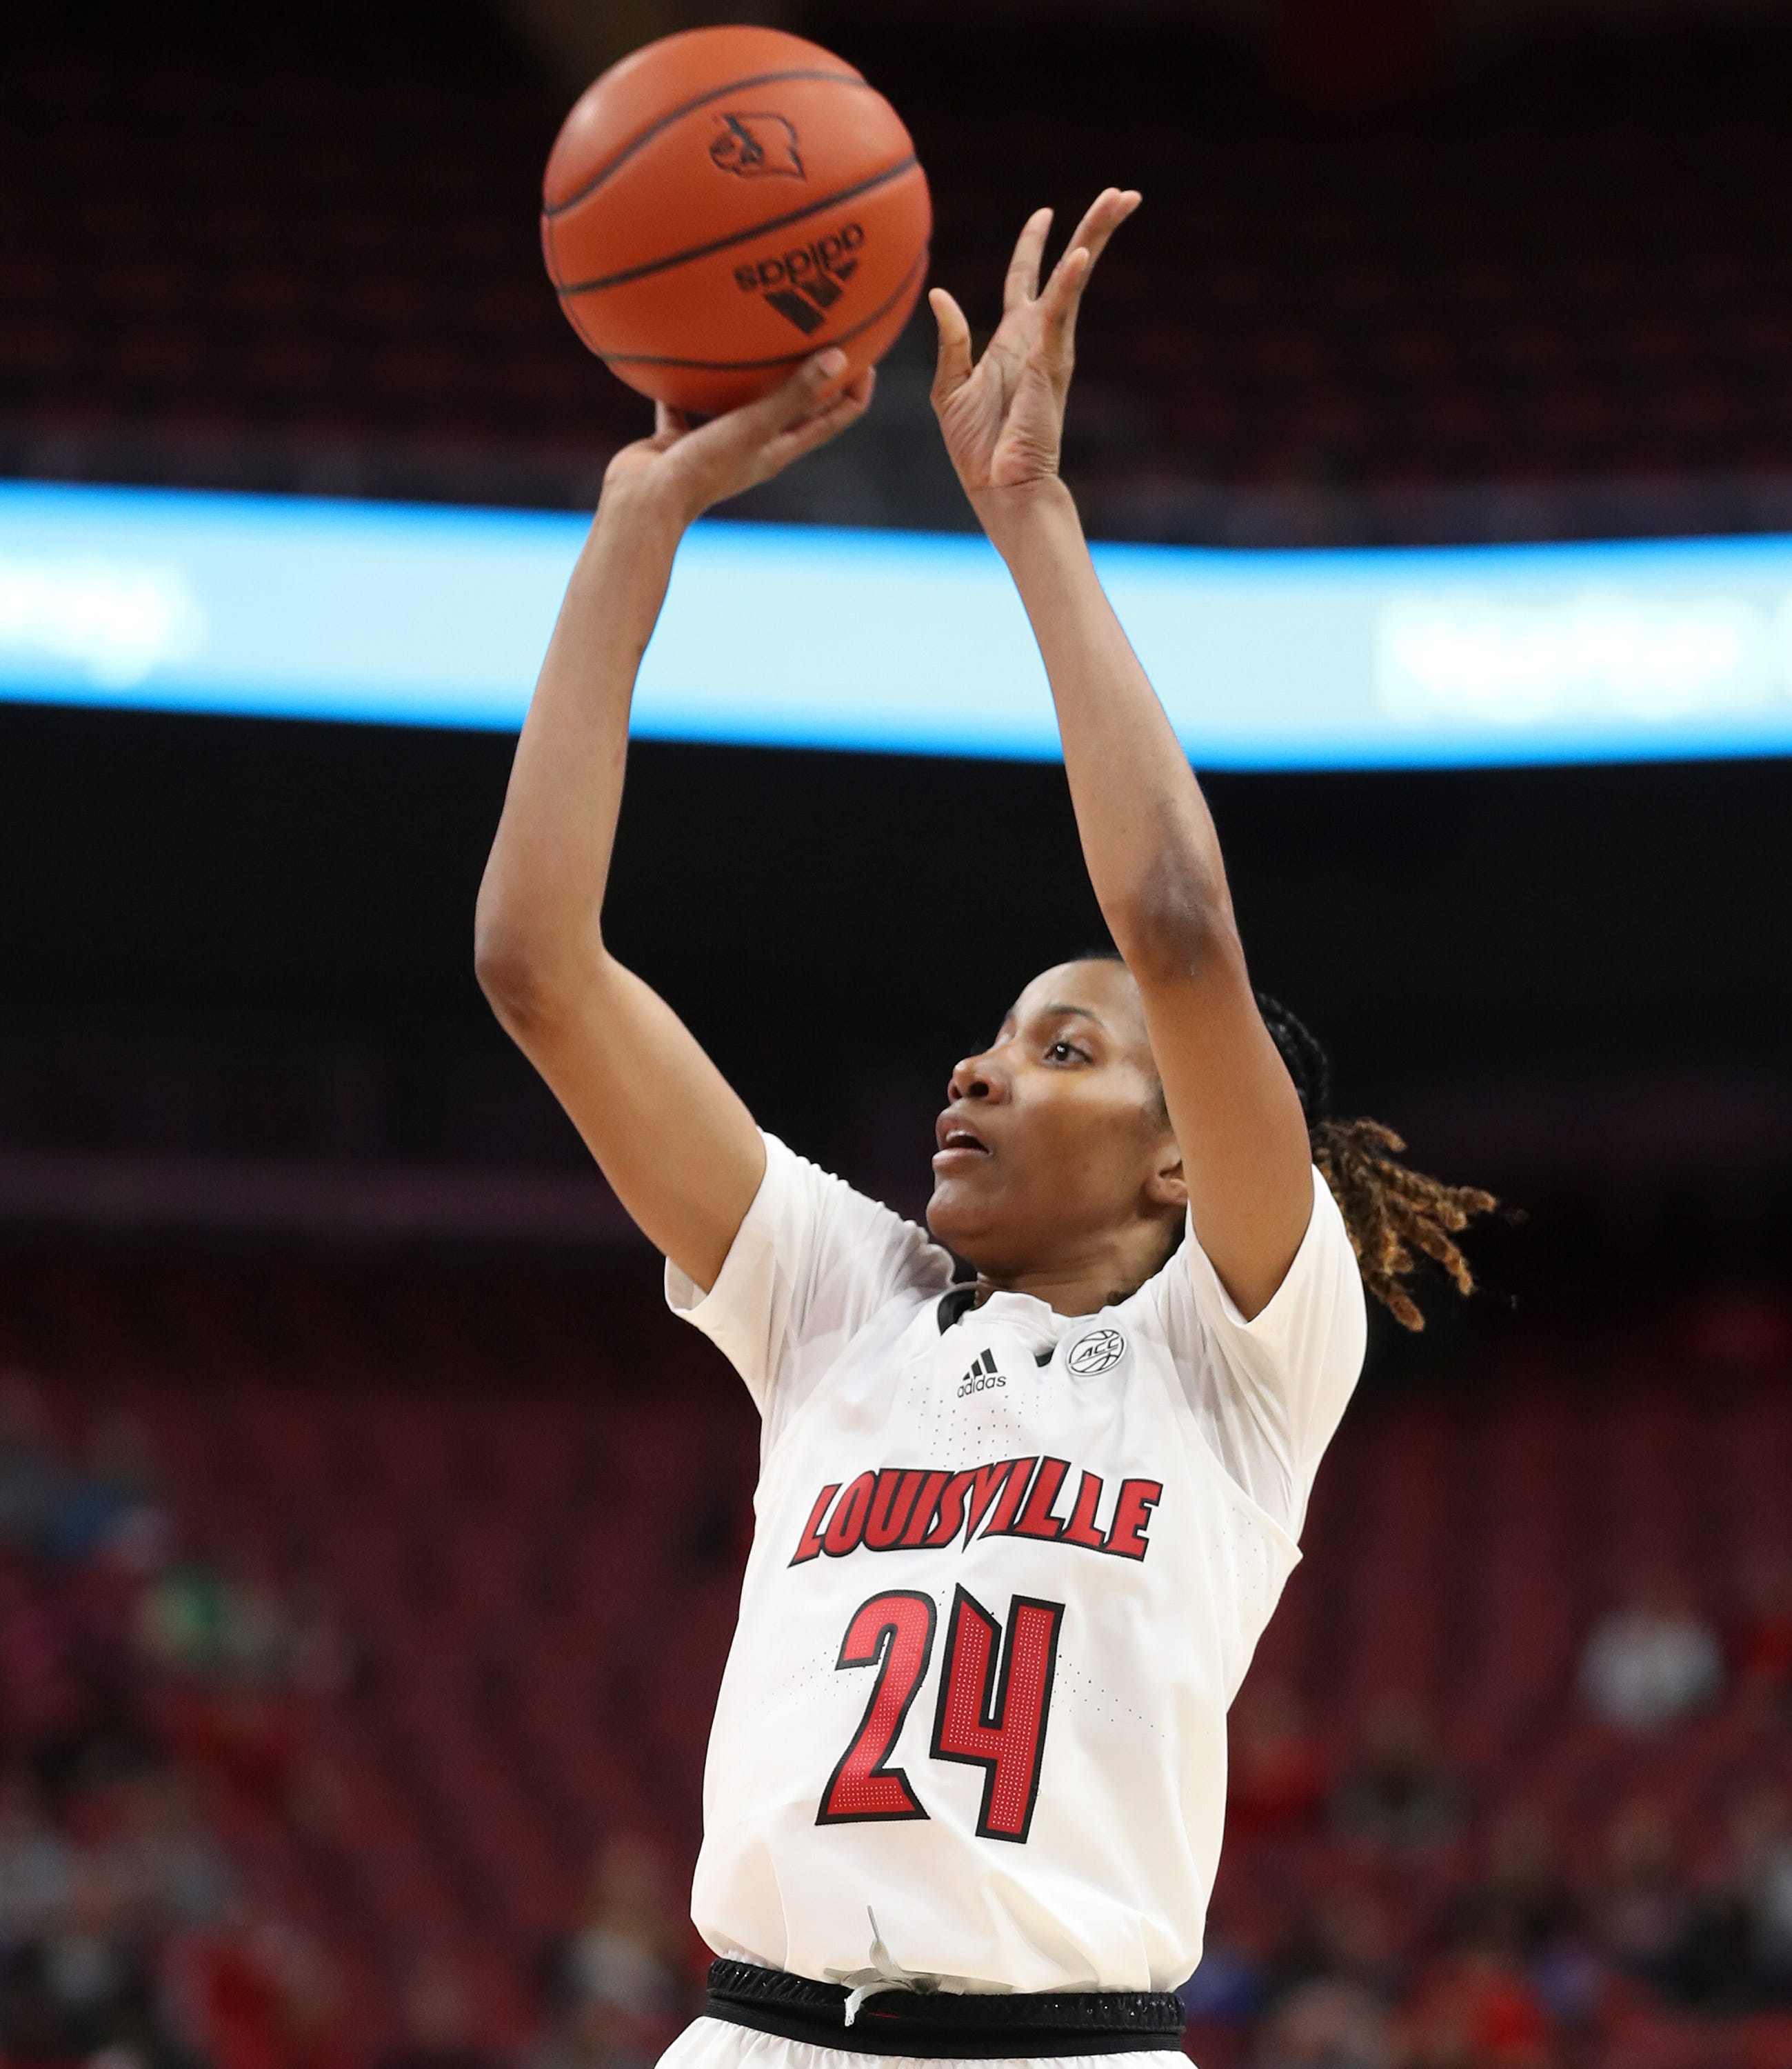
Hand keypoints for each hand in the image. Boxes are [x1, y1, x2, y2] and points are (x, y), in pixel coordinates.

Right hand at [601, 350, 874, 526]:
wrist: (644, 502)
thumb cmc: (704, 468)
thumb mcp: (754, 426)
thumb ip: (793, 393)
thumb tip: (840, 357)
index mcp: (778, 451)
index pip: (830, 421)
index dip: (854, 393)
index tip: (868, 358)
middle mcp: (752, 448)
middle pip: (793, 408)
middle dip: (811, 376)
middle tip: (823, 332)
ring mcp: (716, 443)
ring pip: (740, 402)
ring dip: (751, 375)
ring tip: (758, 333)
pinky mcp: (680, 439)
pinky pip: (686, 402)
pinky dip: (686, 380)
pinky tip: (682, 348)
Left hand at [930, 189, 1138, 504]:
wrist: (999, 486)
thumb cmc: (977, 448)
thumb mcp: (949, 387)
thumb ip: (949, 342)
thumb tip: (940, 294)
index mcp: (1012, 339)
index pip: (1025, 278)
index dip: (1034, 245)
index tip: (1045, 214)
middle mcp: (1039, 336)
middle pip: (1069, 268)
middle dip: (1092, 229)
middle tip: (1119, 194)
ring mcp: (1051, 347)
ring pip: (1077, 279)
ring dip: (1095, 238)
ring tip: (1119, 200)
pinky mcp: (1051, 363)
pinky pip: (1061, 315)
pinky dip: (1071, 284)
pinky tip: (1080, 256)